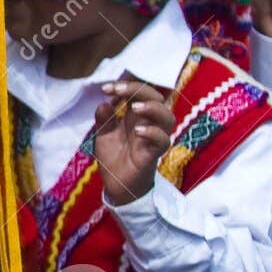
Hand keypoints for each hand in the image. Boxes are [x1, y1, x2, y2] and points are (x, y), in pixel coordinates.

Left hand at [94, 79, 174, 205]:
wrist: (116, 185)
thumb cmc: (113, 158)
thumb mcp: (103, 136)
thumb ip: (104, 120)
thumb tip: (103, 103)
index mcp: (135, 116)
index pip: (139, 93)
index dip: (125, 86)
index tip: (106, 88)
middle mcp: (148, 124)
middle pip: (157, 98)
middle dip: (138, 89)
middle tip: (117, 91)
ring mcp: (153, 139)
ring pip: (168, 117)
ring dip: (152, 108)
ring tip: (134, 107)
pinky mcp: (154, 154)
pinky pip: (163, 141)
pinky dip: (152, 133)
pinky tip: (137, 131)